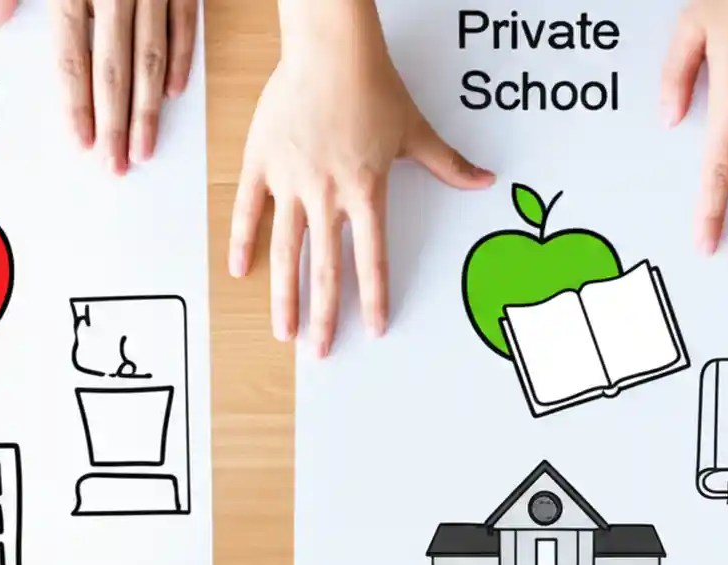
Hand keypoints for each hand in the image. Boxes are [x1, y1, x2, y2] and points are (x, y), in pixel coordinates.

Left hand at [0, 0, 198, 174]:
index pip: (74, 56)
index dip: (77, 104)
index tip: (80, 144)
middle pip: (116, 67)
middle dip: (116, 123)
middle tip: (115, 167)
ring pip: (153, 54)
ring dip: (150, 107)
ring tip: (145, 148)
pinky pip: (186, 20)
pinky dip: (182, 57)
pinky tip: (175, 92)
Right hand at [229, 0, 493, 356]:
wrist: (330, 49)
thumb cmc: (373, 86)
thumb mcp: (416, 130)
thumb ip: (448, 165)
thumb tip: (486, 179)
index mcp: (366, 191)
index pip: (371, 259)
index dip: (372, 297)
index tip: (372, 329)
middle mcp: (327, 194)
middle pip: (324, 268)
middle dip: (322, 315)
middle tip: (318, 352)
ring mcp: (291, 181)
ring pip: (285, 249)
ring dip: (283, 294)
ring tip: (282, 330)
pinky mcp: (262, 162)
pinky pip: (248, 209)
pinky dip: (243, 241)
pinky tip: (240, 271)